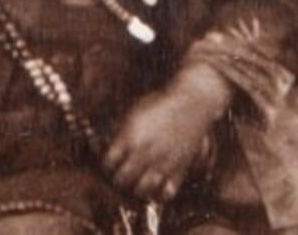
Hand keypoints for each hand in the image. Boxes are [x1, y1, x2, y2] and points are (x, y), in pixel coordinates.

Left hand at [100, 69, 229, 203]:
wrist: (191, 102)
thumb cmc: (161, 104)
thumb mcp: (134, 112)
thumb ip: (121, 130)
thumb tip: (110, 146)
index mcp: (130, 138)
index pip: (108, 163)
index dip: (106, 166)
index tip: (110, 165)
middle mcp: (145, 153)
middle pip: (122, 180)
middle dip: (118, 180)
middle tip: (122, 176)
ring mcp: (163, 163)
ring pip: (142, 190)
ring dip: (137, 190)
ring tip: (137, 184)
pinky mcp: (180, 169)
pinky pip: (167, 193)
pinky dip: (160, 195)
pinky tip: (157, 189)